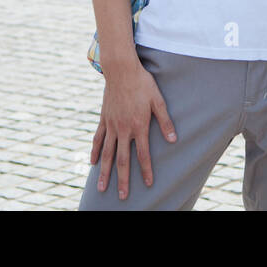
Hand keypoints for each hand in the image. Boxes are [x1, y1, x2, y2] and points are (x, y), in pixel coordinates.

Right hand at [90, 57, 175, 200]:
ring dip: (104, 172)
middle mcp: (123, 129)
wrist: (121, 70)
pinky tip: (91, 163)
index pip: (143, 154)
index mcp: (138, 125)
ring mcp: (111, 125)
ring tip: (101, 188)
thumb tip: (174, 140)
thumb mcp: (158, 100)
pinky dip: (94, 152)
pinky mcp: (103, 119)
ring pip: (106, 153)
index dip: (146, 170)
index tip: (148, 184)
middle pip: (122, 159)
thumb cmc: (143, 83)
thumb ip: (165, 121)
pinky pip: (97, 139)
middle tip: (122, 197)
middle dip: (123, 179)